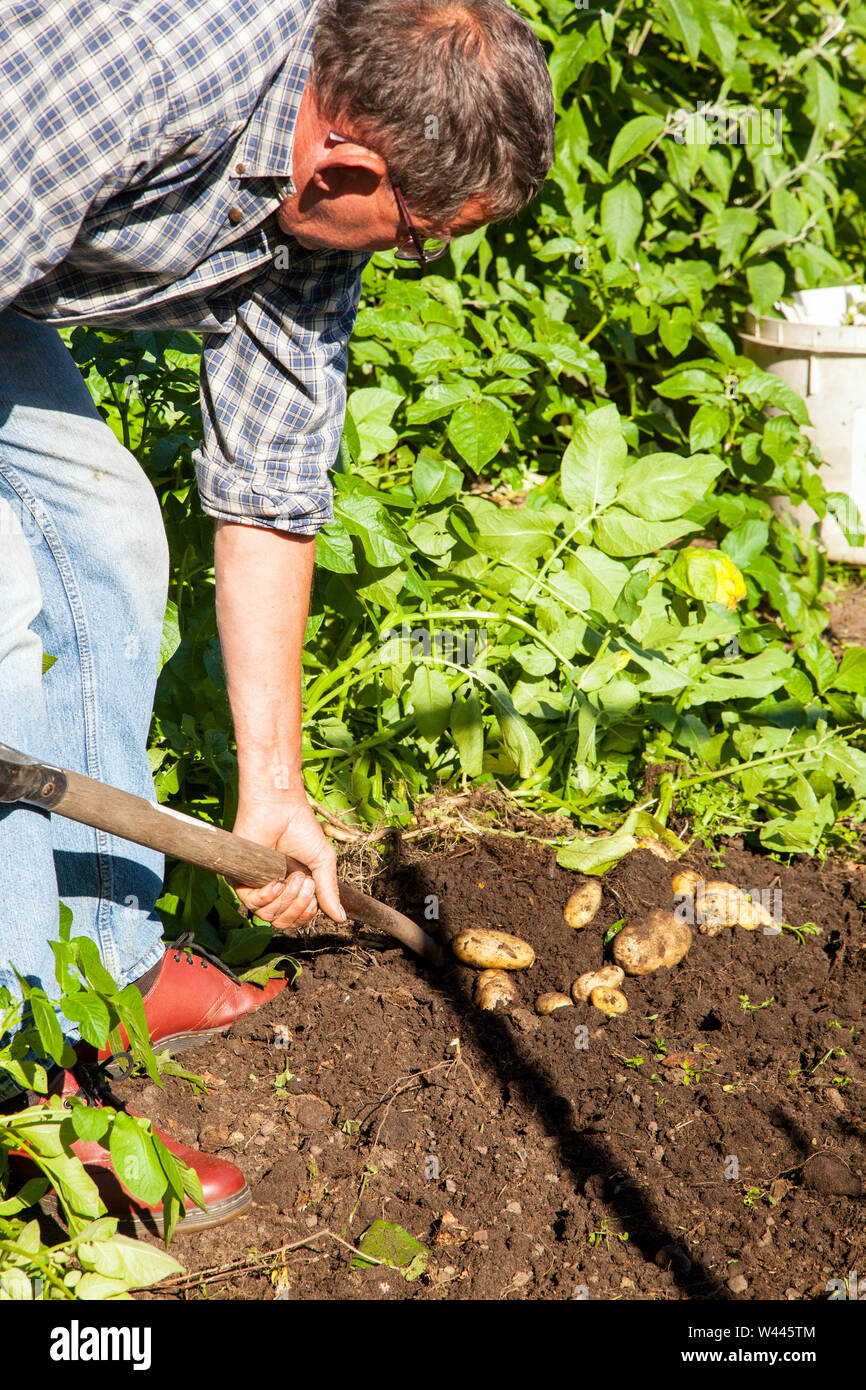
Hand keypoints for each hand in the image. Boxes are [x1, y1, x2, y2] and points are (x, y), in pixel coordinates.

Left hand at [229, 796, 346, 931]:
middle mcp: (273, 891)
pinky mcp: (239, 878)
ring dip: (286, 900)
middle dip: (298, 907)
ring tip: (295, 877)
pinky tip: (277, 882)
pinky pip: (251, 902)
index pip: (295, 919)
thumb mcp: (322, 862)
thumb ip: (329, 891)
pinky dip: (267, 897)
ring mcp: (255, 886)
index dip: (306, 913)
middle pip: (282, 921)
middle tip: (306, 882)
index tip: (314, 891)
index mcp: (291, 889)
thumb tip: (341, 918)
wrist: (280, 808)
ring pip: (267, 915)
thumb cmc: (301, 829)